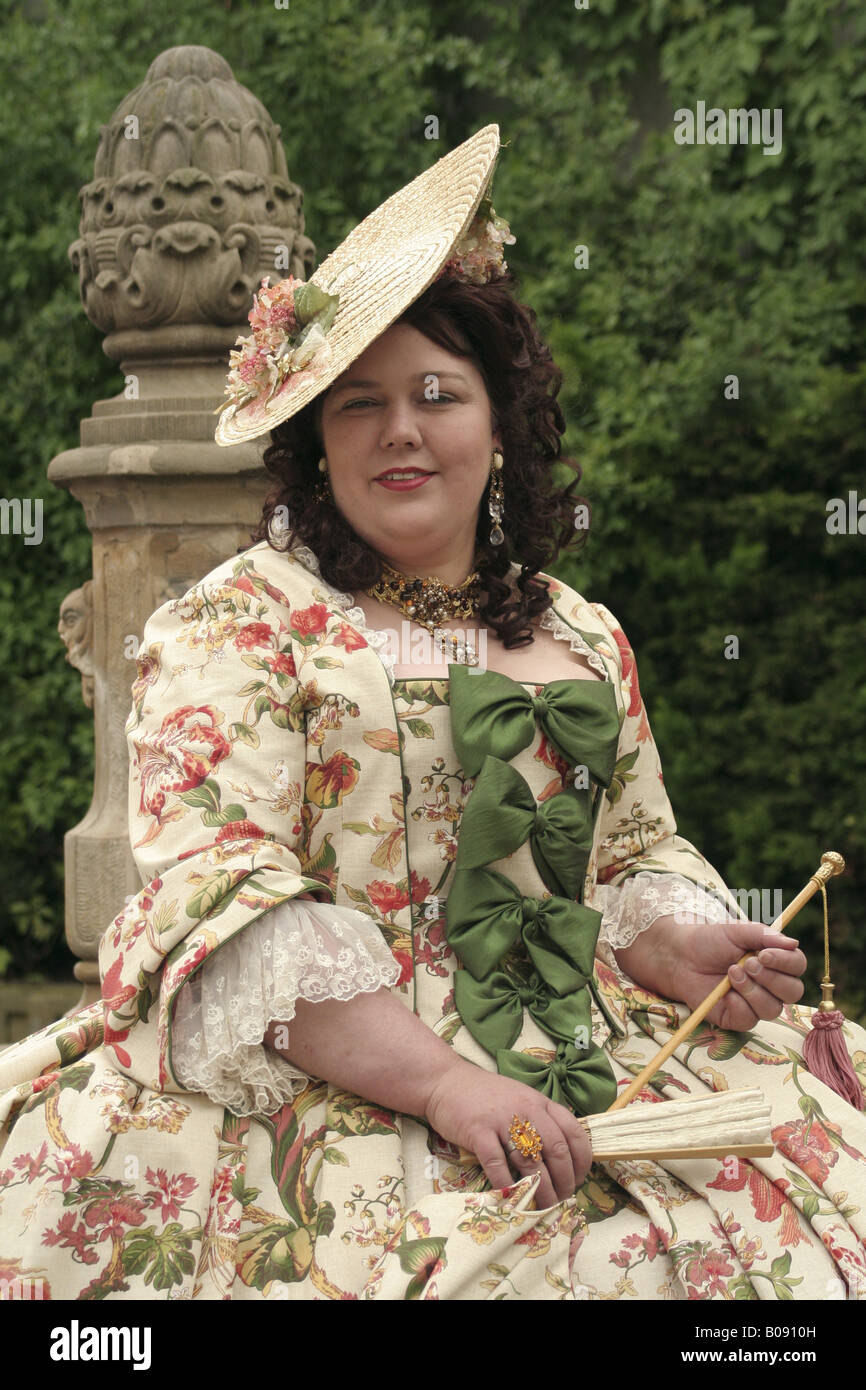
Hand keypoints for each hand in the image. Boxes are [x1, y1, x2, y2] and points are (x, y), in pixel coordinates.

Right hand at [424, 1057, 592, 1207]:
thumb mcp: (522, 1099)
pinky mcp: (478, 1131)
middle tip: (563, 1200)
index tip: (579, 1180)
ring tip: (543, 1208)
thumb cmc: (487, 1096)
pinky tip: (510, 1197)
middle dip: (564, 1181)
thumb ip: (541, 1120)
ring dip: (540, 1190)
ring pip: (530, 1161)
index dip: (581, 1160)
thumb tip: (563, 1157)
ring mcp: (502, 1120)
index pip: (573, 1132)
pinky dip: (505, 1184)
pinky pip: (496, 1163)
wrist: (447, 1081)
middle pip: (556, 1150)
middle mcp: (526, 1109)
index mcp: (540, 1103)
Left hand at [617, 915, 806, 1029]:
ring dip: (752, 990)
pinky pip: (749, 1020)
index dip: (786, 962)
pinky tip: (725, 993)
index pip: (798, 965)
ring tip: (731, 973)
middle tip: (748, 963)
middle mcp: (771, 985)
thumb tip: (792, 943)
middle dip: (772, 978)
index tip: (765, 954)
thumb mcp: (736, 931)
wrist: (682, 956)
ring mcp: (756, 1003)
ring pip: (772, 1008)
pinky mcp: (738, 1018)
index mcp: (775, 961)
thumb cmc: (711, 941)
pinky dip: (738, 1005)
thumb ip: (763, 934)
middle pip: (793, 992)